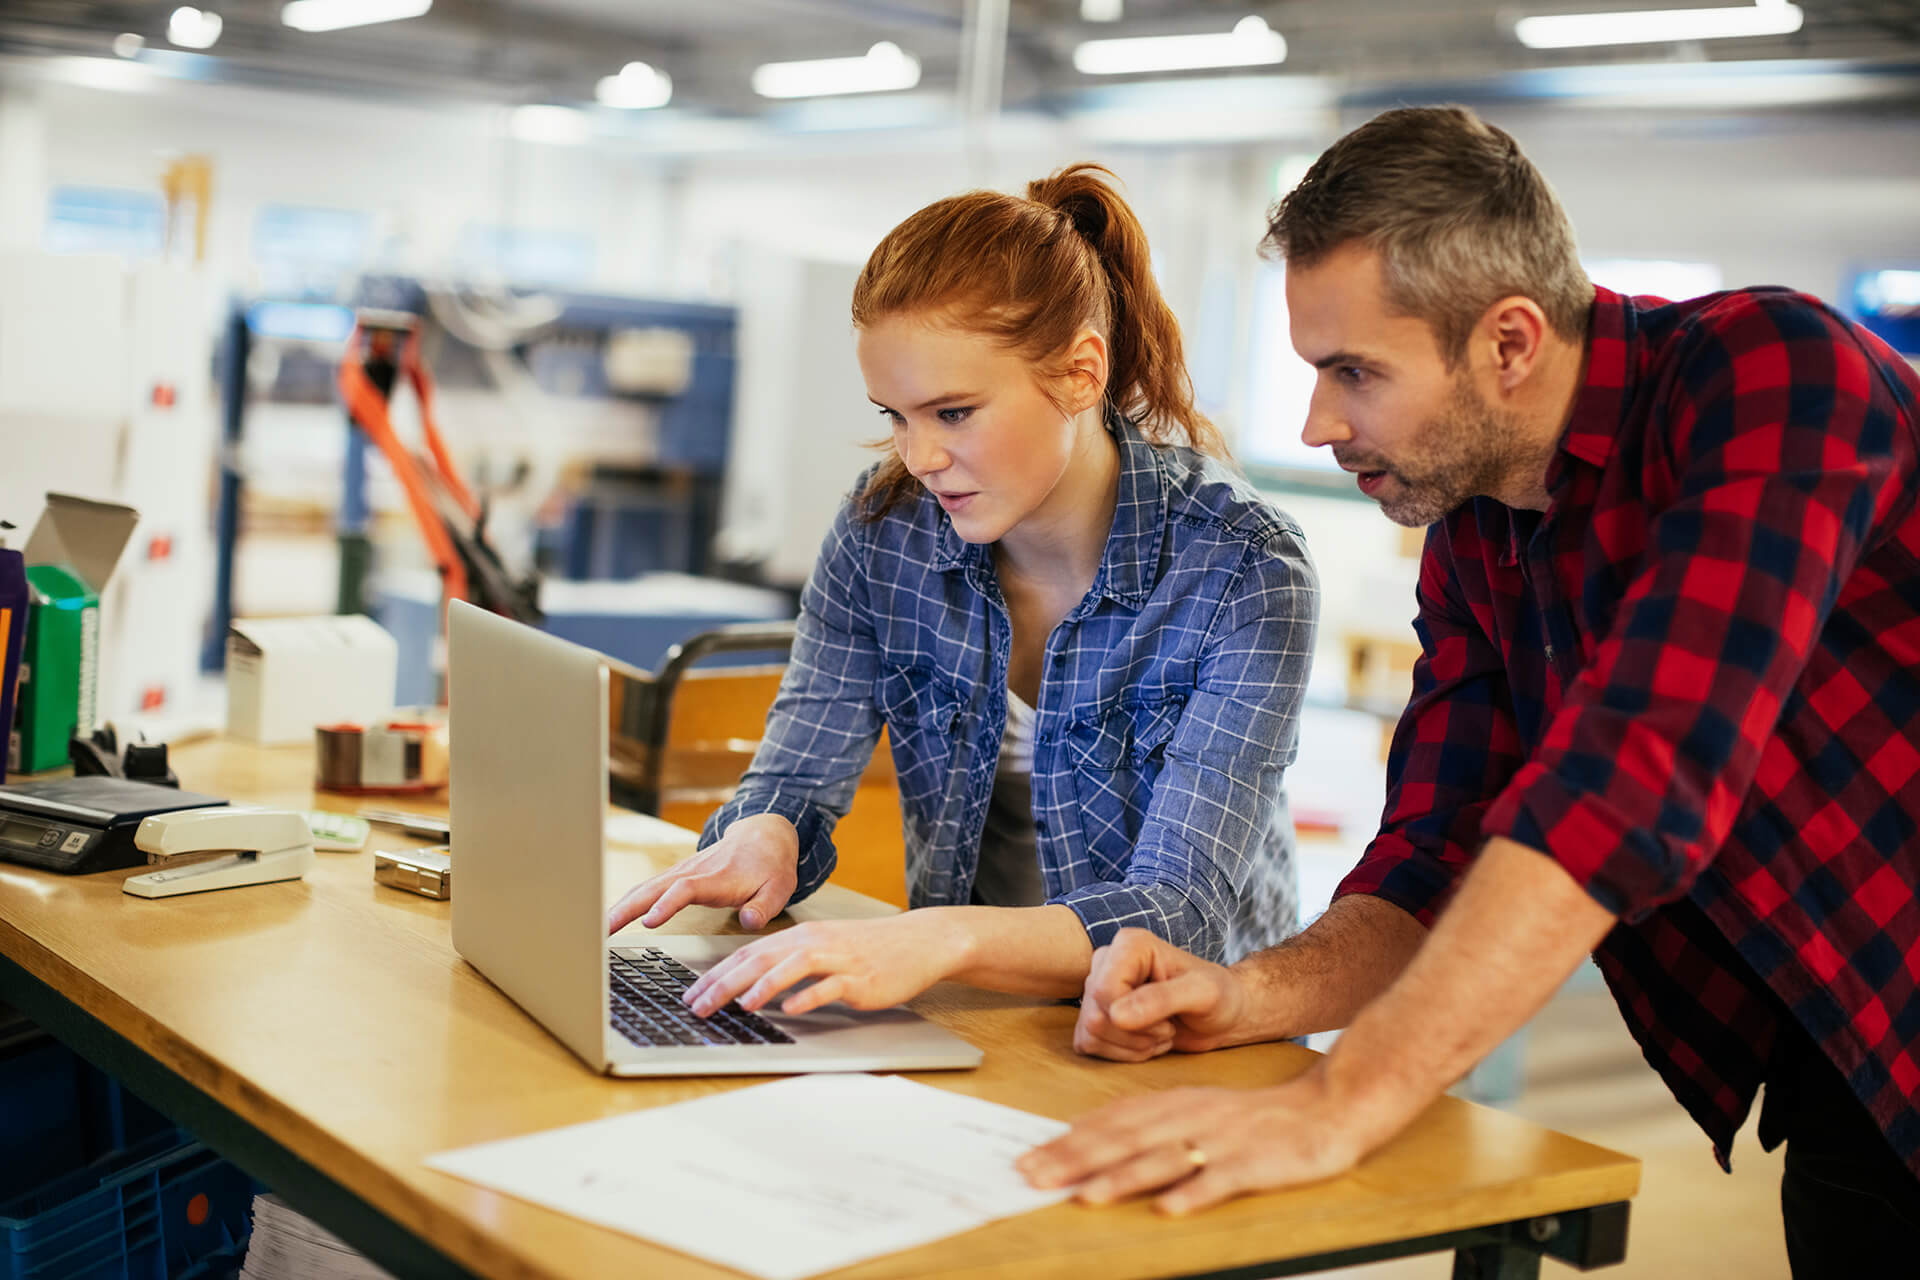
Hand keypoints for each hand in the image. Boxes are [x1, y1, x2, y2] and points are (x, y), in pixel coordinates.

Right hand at [606, 814, 798, 934]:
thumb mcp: (780, 887)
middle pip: (654, 888)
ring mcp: (682, 872)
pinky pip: (648, 889)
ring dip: (621, 907)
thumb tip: (750, 921)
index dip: (667, 904)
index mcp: (717, 878)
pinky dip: (628, 902)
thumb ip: (765, 906)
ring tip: (598, 929)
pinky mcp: (677, 876)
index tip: (649, 922)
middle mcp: (693, 872)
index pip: (686, 890)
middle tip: (602, 930)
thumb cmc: (771, 865)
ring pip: (645, 888)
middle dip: (627, 908)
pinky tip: (612, 918)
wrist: (763, 835)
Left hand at [681, 911, 971, 1016]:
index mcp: (800, 936)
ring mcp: (837, 959)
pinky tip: (789, 1009)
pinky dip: (807, 996)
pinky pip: (829, 986)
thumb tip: (750, 984)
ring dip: (762, 986)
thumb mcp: (824, 949)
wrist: (917, 942)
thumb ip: (789, 963)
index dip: (716, 974)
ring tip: (738, 1005)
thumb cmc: (868, 949)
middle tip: (699, 1005)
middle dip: (724, 983)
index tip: (692, 994)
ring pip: (791, 968)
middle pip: (760, 960)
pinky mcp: (859, 978)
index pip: (748, 954)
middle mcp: (814, 942)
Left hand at [1017, 1066, 1400, 1214]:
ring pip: (1165, 1158)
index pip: (1111, 1121)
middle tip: (1035, 1177)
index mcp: (1175, 1103)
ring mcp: (1223, 1140)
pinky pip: (1221, 1180)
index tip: (1027, 1157)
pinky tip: (1169, 1209)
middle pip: (1125, 1139)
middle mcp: (1191, 1117)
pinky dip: (1194, 1193)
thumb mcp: (1197, 1108)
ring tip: (1087, 1195)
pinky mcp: (1256, 1163)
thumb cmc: (1256, 1117)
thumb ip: (1149, 1121)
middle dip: (1076, 1159)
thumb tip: (1092, 1136)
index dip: (1068, 1140)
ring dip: (1123, 1177)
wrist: (1329, 1107)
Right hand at [1073, 928, 1248, 1061]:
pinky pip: (1087, 1043)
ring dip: (1132, 1046)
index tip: (1169, 1019)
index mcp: (1130, 945)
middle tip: (1168, 1028)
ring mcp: (1098, 988)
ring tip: (1160, 1034)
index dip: (1134, 1018)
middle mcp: (1108, 961)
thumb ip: (1162, 999)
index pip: (1105, 991)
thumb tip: (1117, 1015)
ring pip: (1090, 1032)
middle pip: (1096, 1015)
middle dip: (1136, 1035)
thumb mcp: (1202, 994)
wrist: (1220, 1014)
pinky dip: (1121, 1054)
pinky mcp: (1095, 1014)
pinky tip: (1146, 1042)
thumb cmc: (1218, 996)